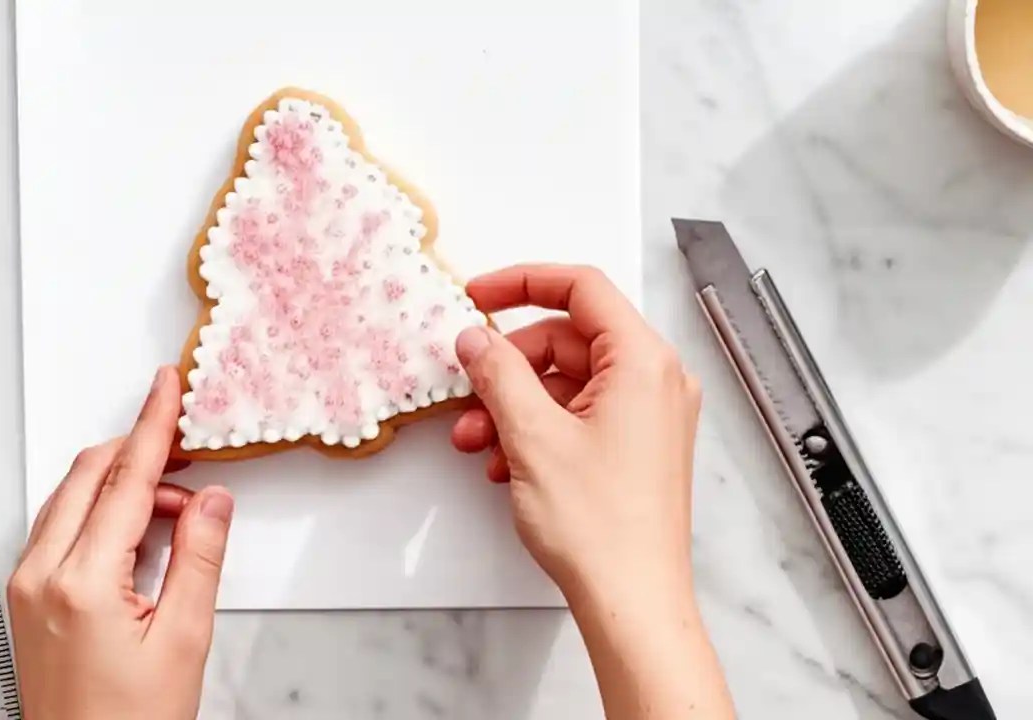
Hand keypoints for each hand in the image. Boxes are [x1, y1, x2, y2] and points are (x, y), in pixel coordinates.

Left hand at [7, 366, 233, 719]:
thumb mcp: (184, 639)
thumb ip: (200, 558)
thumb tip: (213, 502)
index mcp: (81, 583)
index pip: (125, 481)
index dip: (152, 427)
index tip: (166, 388)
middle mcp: (41, 575)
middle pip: (89, 477)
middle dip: (139, 451)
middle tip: (185, 448)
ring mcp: (27, 586)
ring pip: (73, 499)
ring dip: (123, 485)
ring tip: (178, 506)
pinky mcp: (28, 598)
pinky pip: (62, 527)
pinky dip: (102, 513)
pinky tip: (140, 531)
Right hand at [450, 264, 733, 718]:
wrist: (632, 600)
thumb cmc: (601, 527)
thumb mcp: (531, 436)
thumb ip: (498, 374)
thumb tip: (475, 339)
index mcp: (643, 362)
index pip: (581, 288)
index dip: (522, 282)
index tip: (477, 295)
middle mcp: (655, 381)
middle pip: (567, 340)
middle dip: (507, 366)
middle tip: (467, 391)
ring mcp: (648, 416)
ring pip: (565, 383)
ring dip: (513, 405)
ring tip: (476, 441)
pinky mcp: (635, 447)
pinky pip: (577, 415)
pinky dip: (536, 429)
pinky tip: (502, 462)